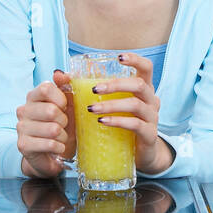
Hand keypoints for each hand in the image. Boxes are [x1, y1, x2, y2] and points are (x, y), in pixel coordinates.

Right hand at [16, 72, 76, 178]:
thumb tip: (60, 73)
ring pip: (52, 129)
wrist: (50, 155)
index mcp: (33, 96)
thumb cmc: (60, 127)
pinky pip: (49, 144)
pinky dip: (59, 147)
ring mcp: (21, 127)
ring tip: (59, 138)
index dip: (61, 99)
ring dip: (63, 136)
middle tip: (62, 126)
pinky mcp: (23, 145)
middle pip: (51, 110)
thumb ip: (66, 87)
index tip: (64, 108)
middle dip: (64, 121)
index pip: (46, 87)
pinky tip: (57, 147)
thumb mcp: (68, 106)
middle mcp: (23, 110)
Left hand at [86, 52, 173, 174]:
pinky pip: (135, 125)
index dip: (135, 60)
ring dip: (112, 105)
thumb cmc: (123, 124)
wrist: (140, 155)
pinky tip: (103, 122)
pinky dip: (118, 122)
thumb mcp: (111, 105)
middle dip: (116, 85)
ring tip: (92, 109)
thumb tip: (59, 74)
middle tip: (95, 89)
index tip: (118, 57)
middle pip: (139, 85)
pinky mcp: (149, 135)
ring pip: (135, 105)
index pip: (146, 68)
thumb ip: (87, 90)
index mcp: (144, 89)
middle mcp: (151, 100)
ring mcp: (152, 118)